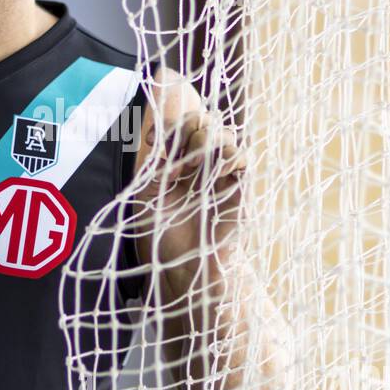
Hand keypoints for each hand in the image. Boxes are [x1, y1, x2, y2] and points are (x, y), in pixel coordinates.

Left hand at [134, 108, 246, 292]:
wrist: (182, 265)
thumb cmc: (163, 234)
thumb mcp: (146, 199)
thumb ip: (151, 171)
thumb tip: (161, 150)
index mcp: (179, 163)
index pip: (182, 128)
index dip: (169, 126)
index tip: (150, 140)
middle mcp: (202, 164)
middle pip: (205, 123)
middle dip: (188, 129)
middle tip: (175, 153)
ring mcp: (221, 174)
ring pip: (226, 135)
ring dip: (206, 139)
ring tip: (191, 163)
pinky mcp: (239, 188)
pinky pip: (242, 159)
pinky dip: (230, 155)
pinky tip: (215, 167)